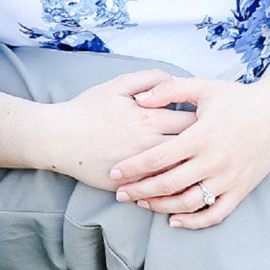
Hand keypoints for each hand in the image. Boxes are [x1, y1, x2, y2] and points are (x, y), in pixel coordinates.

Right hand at [42, 67, 196, 190]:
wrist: (58, 137)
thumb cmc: (89, 108)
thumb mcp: (119, 84)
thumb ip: (152, 78)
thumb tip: (176, 81)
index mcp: (150, 118)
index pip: (193, 120)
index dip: (206, 120)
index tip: (210, 119)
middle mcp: (148, 145)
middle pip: (192, 149)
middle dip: (205, 147)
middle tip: (212, 144)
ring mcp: (139, 168)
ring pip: (179, 173)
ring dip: (193, 169)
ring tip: (200, 163)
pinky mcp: (128, 186)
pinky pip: (158, 190)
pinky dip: (173, 187)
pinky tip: (181, 182)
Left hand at [111, 77, 269, 228]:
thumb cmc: (239, 98)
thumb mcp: (204, 87)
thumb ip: (169, 89)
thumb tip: (139, 99)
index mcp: (201, 135)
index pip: (158, 157)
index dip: (132, 167)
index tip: (114, 173)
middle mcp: (214, 161)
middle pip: (168, 184)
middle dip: (139, 190)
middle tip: (120, 193)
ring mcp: (228, 178)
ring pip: (187, 203)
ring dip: (161, 206)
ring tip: (142, 203)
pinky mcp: (240, 190)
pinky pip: (214, 214)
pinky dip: (193, 222)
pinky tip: (174, 220)